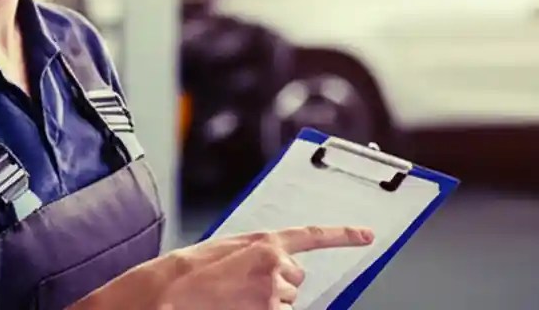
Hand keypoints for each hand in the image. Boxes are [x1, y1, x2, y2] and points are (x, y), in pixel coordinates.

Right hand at [157, 226, 374, 309]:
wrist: (172, 291)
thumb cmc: (192, 270)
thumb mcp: (228, 248)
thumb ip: (257, 254)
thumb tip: (273, 267)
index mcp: (265, 241)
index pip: (314, 236)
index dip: (344, 235)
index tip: (366, 235)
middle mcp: (276, 264)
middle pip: (296, 279)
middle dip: (277, 284)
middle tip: (244, 287)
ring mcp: (273, 292)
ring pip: (287, 302)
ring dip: (268, 303)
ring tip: (236, 299)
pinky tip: (240, 307)